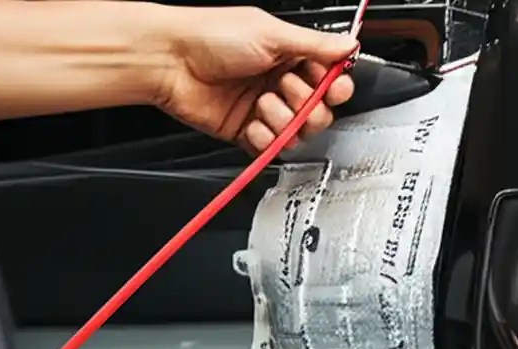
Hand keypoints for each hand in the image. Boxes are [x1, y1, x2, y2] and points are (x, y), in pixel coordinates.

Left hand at [155, 6, 357, 153]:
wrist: (168, 60)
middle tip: (290, 93)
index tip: (331, 88)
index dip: (335, 87)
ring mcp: (264, 108)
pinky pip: (271, 146)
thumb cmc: (211, 36)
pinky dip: (265, 139)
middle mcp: (279, 82)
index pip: (329, 79)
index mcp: (289, 56)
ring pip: (297, 132)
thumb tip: (349, 44)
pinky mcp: (247, 130)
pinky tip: (253, 123)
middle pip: (319, 111)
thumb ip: (315, 44)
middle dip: (309, 108)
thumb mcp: (271, 33)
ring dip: (284, 121)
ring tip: (263, 105)